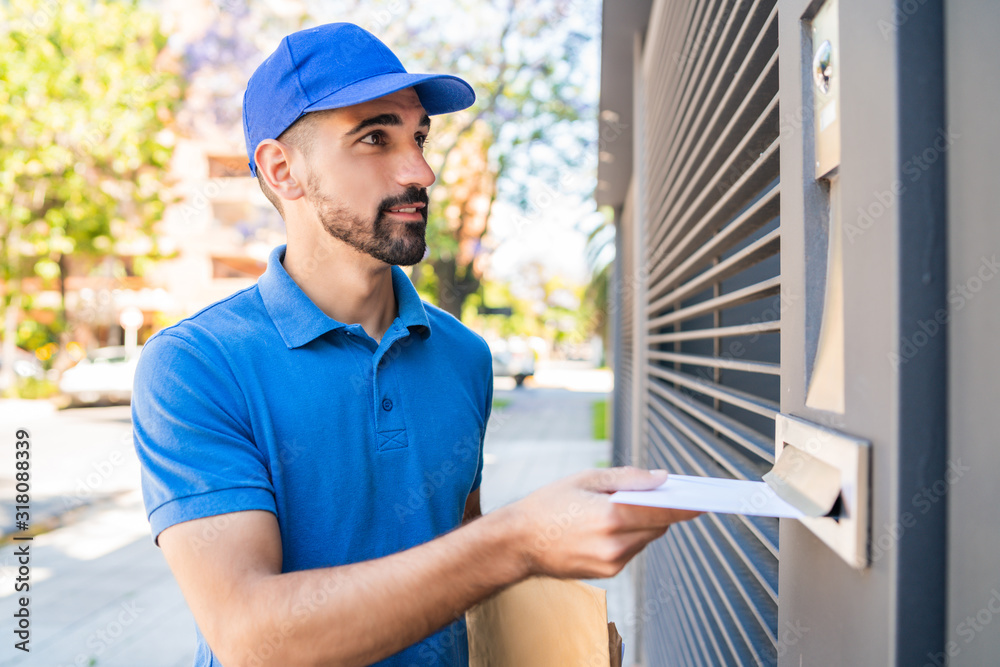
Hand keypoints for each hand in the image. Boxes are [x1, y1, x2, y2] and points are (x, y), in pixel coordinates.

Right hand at [500, 467, 701, 579]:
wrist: (519, 542)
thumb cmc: (548, 505)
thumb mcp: (586, 479)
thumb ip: (628, 478)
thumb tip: (661, 478)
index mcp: (611, 518)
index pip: (663, 512)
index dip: (686, 506)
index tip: (703, 500)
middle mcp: (615, 545)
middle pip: (658, 526)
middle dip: (659, 508)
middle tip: (654, 491)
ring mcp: (612, 562)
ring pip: (646, 538)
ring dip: (642, 522)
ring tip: (619, 506)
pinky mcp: (608, 572)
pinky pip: (631, 548)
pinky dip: (628, 534)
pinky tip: (607, 523)